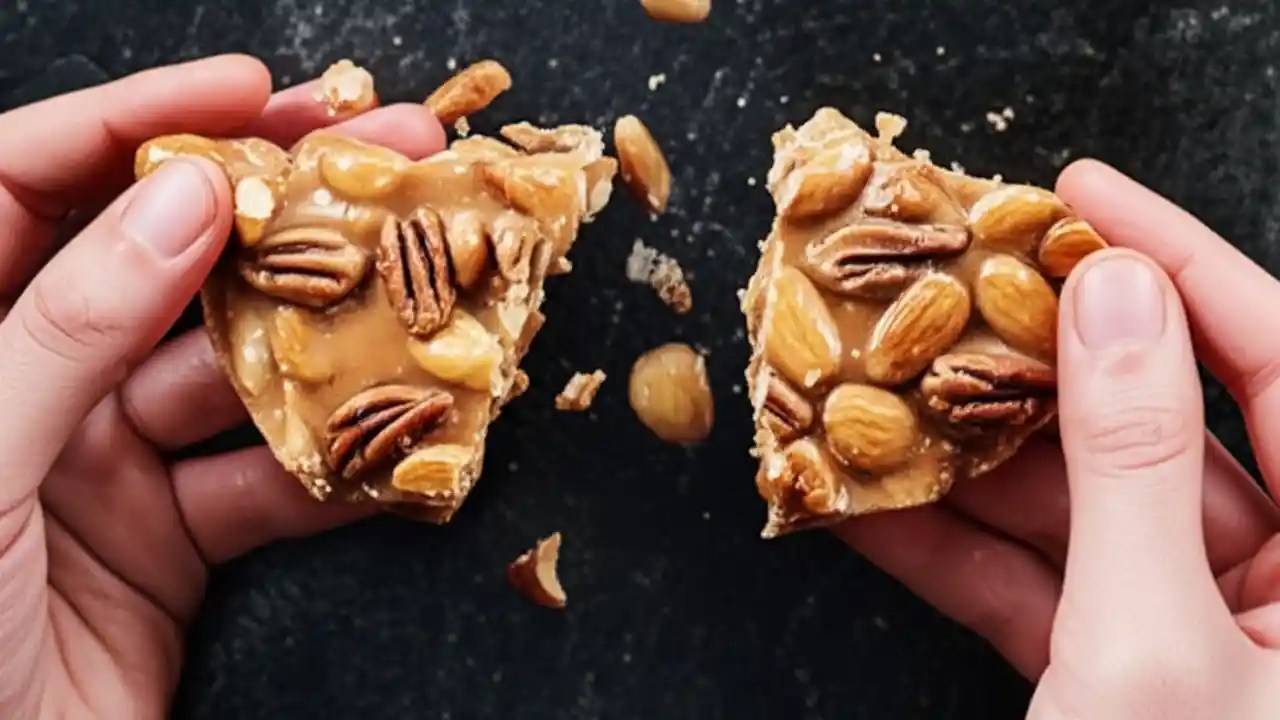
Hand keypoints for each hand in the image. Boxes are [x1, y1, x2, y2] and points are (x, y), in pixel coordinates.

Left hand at [0, 56, 444, 718]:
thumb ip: (65, 330)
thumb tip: (182, 200)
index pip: (21, 183)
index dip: (135, 119)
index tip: (248, 90)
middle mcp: (24, 385)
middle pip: (156, 262)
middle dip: (270, 206)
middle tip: (382, 156)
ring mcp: (99, 464)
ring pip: (232, 373)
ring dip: (327, 340)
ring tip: (422, 289)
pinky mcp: (165, 542)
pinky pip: (265, 482)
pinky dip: (335, 465)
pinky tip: (404, 435)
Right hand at [838, 162, 1279, 716]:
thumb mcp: (1147, 648)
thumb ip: (1131, 470)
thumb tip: (1112, 303)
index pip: (1279, 365)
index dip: (1182, 263)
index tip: (1080, 195)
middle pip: (1158, 429)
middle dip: (1037, 358)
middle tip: (955, 281)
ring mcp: (1188, 632)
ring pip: (1075, 507)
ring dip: (965, 455)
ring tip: (876, 385)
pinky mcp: (1106, 675)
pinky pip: (1027, 586)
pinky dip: (947, 550)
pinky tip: (866, 504)